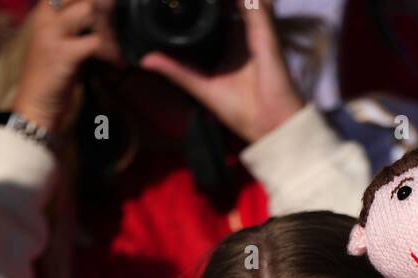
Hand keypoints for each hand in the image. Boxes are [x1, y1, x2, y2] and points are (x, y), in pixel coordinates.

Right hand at [13, 0, 118, 135]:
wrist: (35, 106)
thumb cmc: (52, 78)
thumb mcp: (62, 44)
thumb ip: (78, 28)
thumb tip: (106, 15)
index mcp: (44, 12)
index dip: (94, 1)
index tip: (108, 12)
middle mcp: (45, 16)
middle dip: (105, 9)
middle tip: (117, 29)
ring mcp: (52, 33)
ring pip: (89, 9)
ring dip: (109, 29)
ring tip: (116, 48)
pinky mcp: (62, 53)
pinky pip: (95, 41)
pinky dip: (111, 52)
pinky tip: (116, 63)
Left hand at [139, 0, 304, 143]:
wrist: (271, 125)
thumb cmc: (242, 112)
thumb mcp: (202, 88)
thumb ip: (177, 71)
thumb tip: (145, 60)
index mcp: (228, 45)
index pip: (211, 15)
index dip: (196, 5)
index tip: (173, 0)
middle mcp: (240, 34)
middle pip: (221, 4)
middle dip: (206, 0)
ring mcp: (253, 28)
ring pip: (235, 0)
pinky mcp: (262, 29)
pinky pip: (249, 2)